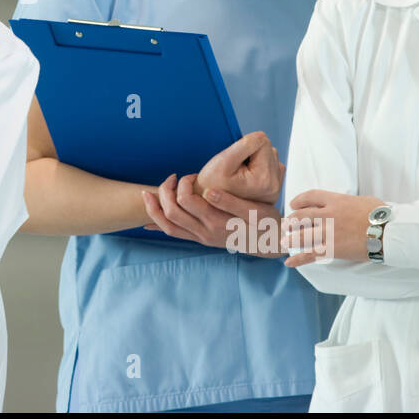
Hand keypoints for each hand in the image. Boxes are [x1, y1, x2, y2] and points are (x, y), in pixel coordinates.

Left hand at [142, 174, 281, 255]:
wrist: (270, 243)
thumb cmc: (265, 223)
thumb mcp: (255, 210)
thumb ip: (230, 201)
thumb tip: (208, 191)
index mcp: (217, 222)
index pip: (186, 200)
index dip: (183, 184)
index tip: (192, 175)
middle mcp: (204, 232)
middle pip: (170, 213)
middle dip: (165, 192)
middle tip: (172, 177)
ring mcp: (200, 238)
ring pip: (167, 226)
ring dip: (153, 209)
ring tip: (148, 193)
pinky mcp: (199, 239)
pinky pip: (173, 234)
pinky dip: (158, 225)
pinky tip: (148, 221)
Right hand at [199, 131, 283, 203]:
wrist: (207, 204)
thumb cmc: (211, 185)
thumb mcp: (223, 161)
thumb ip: (246, 144)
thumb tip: (261, 137)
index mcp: (264, 179)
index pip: (262, 142)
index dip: (245, 146)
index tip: (234, 161)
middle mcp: (274, 187)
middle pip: (269, 149)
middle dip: (252, 154)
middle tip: (236, 169)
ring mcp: (275, 190)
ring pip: (271, 157)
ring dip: (256, 160)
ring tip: (240, 174)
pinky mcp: (273, 190)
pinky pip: (271, 167)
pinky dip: (259, 167)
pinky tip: (247, 177)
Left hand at [281, 190, 383, 266]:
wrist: (389, 232)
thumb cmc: (382, 215)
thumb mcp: (362, 200)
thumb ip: (348, 202)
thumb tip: (347, 205)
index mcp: (336, 200)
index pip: (310, 196)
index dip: (299, 200)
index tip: (293, 204)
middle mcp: (328, 215)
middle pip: (300, 216)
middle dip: (291, 221)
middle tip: (286, 225)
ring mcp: (328, 233)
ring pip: (301, 235)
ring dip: (290, 239)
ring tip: (283, 242)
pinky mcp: (332, 249)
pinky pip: (310, 254)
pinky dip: (298, 259)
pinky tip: (289, 263)